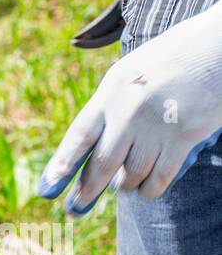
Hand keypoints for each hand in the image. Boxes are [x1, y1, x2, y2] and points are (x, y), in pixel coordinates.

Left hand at [37, 1, 221, 213]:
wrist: (220, 45)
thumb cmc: (171, 59)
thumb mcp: (129, 72)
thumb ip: (108, 106)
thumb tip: (87, 152)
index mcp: (112, 90)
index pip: (79, 136)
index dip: (61, 166)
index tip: (48, 189)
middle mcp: (130, 109)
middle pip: (101, 164)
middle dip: (85, 192)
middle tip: (74, 209)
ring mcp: (158, 124)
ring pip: (130, 176)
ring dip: (125, 186)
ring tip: (124, 184)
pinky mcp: (186, 135)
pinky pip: (159, 178)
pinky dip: (149, 189)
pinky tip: (147, 188)